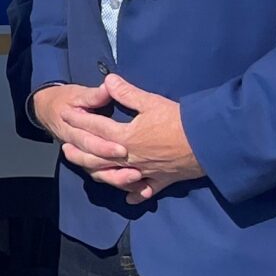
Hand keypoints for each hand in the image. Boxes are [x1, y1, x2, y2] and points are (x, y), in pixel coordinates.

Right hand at [32, 81, 148, 194]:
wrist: (49, 109)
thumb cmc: (65, 100)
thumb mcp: (78, 94)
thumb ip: (94, 95)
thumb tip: (109, 85)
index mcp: (72, 131)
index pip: (88, 142)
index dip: (104, 147)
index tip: (123, 149)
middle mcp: (77, 148)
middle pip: (94, 163)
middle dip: (114, 169)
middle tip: (136, 171)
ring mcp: (85, 157)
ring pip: (99, 174)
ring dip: (117, 180)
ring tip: (137, 180)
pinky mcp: (94, 163)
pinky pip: (107, 178)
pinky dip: (122, 186)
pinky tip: (139, 190)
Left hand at [54, 74, 203, 204]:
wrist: (210, 144)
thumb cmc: (181, 121)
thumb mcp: (153, 103)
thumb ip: (128, 93)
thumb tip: (109, 79)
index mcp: (126, 137)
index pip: (95, 127)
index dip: (79, 119)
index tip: (66, 115)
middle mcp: (130, 157)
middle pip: (97, 156)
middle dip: (79, 152)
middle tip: (64, 149)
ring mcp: (145, 171)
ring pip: (115, 175)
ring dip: (99, 173)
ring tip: (88, 170)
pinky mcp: (162, 180)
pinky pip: (145, 189)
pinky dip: (135, 193)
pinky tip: (128, 196)